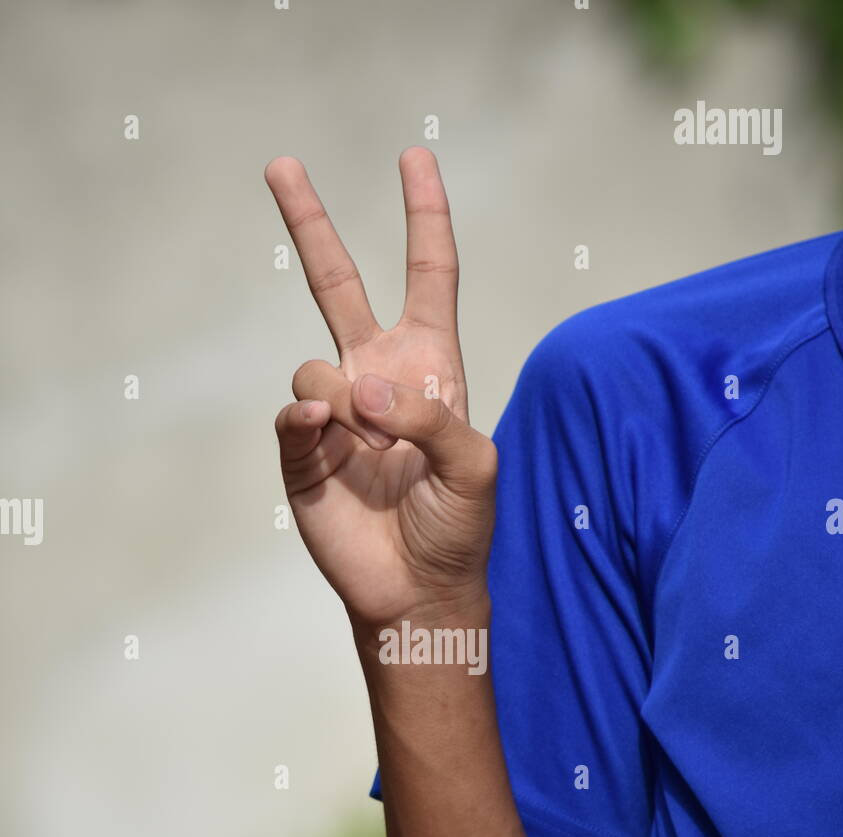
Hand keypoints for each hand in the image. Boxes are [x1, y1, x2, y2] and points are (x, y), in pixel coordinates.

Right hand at [265, 148, 495, 631]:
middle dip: (310, 224)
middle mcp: (378, 377)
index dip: (424, 216)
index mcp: (430, 367)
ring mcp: (336, 412)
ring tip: (369, 444)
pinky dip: (307, 417)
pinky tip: (326, 431)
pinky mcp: (301, 451)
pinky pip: (292, 411)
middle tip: (280, 164)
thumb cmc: (459, 525)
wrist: (417, 589)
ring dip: (344, 398)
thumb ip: (430, 417)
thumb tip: (359, 388)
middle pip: (338, 282)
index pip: (429, 274)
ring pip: (313, 362)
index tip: (414, 157)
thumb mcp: (475, 466)